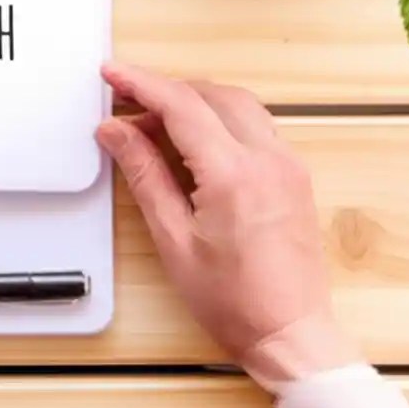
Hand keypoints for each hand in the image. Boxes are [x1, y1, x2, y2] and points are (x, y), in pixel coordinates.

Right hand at [96, 63, 360, 393]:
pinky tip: (195, 143)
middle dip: (166, 90)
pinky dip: (221, 120)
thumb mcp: (172, 239)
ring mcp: (288, 165)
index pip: (182, 105)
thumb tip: (116, 132)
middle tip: (126, 102)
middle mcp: (269, 160)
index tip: (113, 73)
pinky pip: (256, 126)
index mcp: (234, 174)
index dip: (141, 83)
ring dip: (195, 101)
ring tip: (156, 122)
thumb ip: (144, 175)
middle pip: (211, 94)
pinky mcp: (295, 176)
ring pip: (238, 104)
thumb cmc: (235, 301)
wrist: (290, 333)